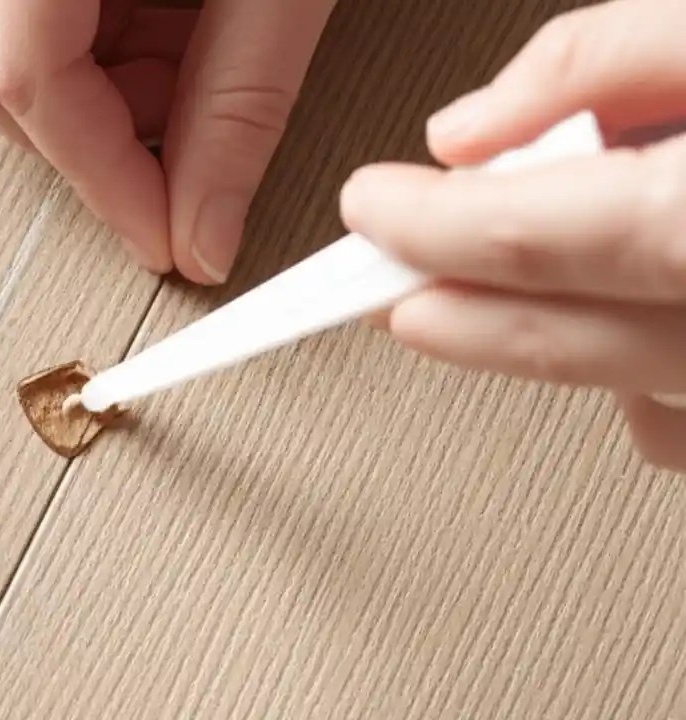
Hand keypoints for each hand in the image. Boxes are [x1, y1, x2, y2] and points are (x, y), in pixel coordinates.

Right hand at [0, 0, 335, 283]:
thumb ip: (239, 103)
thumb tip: (203, 234)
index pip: (25, 74)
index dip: (104, 176)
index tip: (165, 238)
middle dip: (74, 133)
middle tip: (170, 149)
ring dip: (73, 82)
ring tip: (179, 55)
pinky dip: (71, 36)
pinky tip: (151, 21)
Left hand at [340, 0, 685, 470]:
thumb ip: (591, 62)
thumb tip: (464, 137)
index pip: (546, 239)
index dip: (436, 230)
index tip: (369, 211)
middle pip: (579, 343)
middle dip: (467, 316)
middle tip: (394, 289)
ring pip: (642, 397)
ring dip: (557, 345)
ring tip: (516, 287)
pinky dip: (643, 371)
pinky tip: (627, 317)